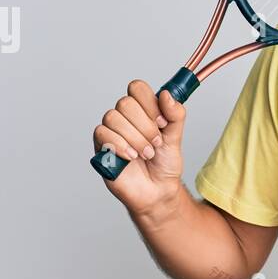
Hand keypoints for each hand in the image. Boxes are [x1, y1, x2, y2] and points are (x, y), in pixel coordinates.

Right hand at [92, 79, 187, 214]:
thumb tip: (166, 94)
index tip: (162, 122)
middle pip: (125, 103)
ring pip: (113, 118)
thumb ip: (175, 115)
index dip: (150, 103)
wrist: (158, 190)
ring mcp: (111, 132)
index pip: (137, 88)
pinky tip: (131, 157)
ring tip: (146, 154)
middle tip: (156, 143)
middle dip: (145, 126)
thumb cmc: (164, 164)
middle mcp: (124, 118)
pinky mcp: (101, 147)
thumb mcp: (176, 137)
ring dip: (135, 138)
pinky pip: (102, 134)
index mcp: (142, 111)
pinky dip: (120, 145)